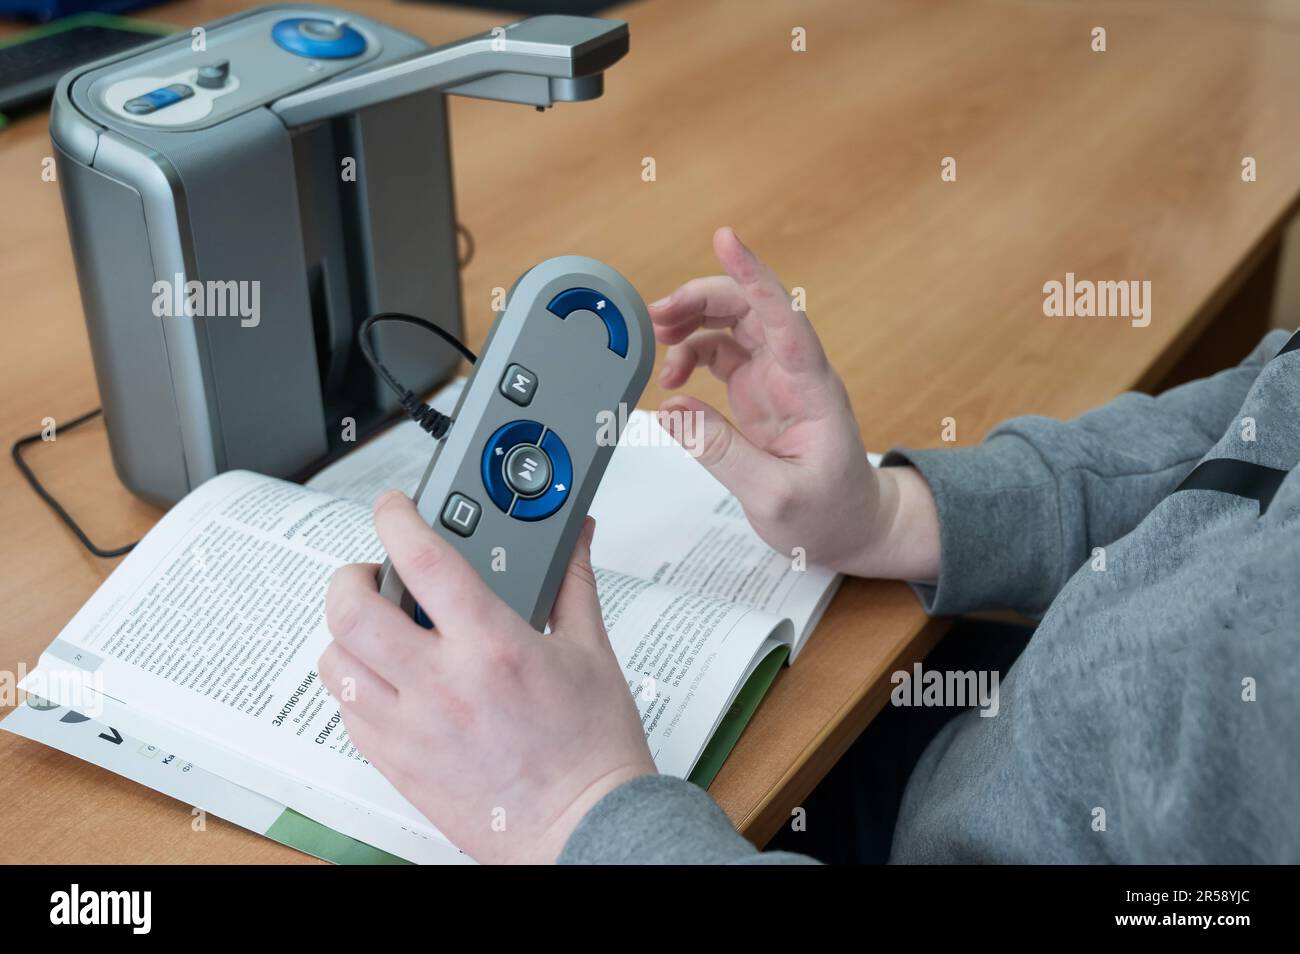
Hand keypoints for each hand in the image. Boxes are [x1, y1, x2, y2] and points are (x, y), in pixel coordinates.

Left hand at [319, 493, 654, 863]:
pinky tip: (388, 679)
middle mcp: (443, 685)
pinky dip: (357, 685)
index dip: (397, 518)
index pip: (423, 559)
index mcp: (493, 646)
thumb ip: (573, 582)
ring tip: (378, 629)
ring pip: (337, 662)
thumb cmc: (593, 749)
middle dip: (352, 575)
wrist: (586, 829)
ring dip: (347, 634)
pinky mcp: (399, 765)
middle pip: (352, 608)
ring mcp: (413, 729)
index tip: (393, 507)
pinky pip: (349, 713)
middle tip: (374, 574)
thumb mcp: (591, 651)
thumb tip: (575, 536)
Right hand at [652, 227, 938, 581]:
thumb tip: (670, 408)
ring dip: (692, 322)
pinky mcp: (759, 393)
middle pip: (748, 309)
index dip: (754, 276)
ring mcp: (777, 379)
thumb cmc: (829, 514)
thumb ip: (720, 451)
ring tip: (658, 346)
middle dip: (701, 298)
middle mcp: (795, 373)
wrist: (853, 528)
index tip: (725, 239)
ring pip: (732, 325)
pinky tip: (673, 378)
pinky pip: (721, 355)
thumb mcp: (773, 497)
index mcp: (812, 389)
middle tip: (655, 317)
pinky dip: (692, 355)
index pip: (783, 318)